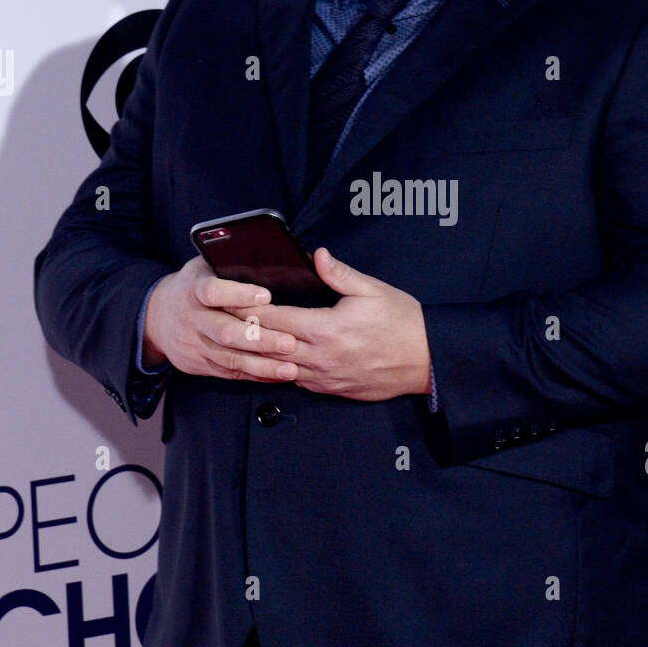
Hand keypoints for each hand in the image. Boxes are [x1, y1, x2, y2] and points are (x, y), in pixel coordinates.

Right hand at [141, 256, 300, 381]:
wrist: (156, 317)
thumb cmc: (194, 286)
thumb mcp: (204, 267)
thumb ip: (229, 264)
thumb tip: (273, 255)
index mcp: (194, 289)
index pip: (213, 292)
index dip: (238, 294)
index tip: (267, 295)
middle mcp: (192, 319)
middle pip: (225, 332)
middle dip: (260, 339)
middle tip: (290, 342)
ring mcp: (194, 344)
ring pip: (230, 358)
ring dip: (263, 365)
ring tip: (291, 367)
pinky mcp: (198, 365)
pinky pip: (230, 373)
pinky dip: (256, 375)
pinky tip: (278, 374)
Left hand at [225, 247, 431, 401]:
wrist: (427, 362)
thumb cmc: (402, 323)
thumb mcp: (373, 290)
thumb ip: (340, 274)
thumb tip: (316, 255)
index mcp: (326, 330)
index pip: (274, 318)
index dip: (246, 308)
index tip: (226, 299)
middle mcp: (320, 358)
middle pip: (268, 346)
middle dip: (243, 331)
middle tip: (220, 318)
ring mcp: (324, 378)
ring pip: (277, 368)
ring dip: (258, 354)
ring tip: (238, 339)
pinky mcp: (331, 391)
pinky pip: (296, 380)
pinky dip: (279, 369)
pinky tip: (270, 359)